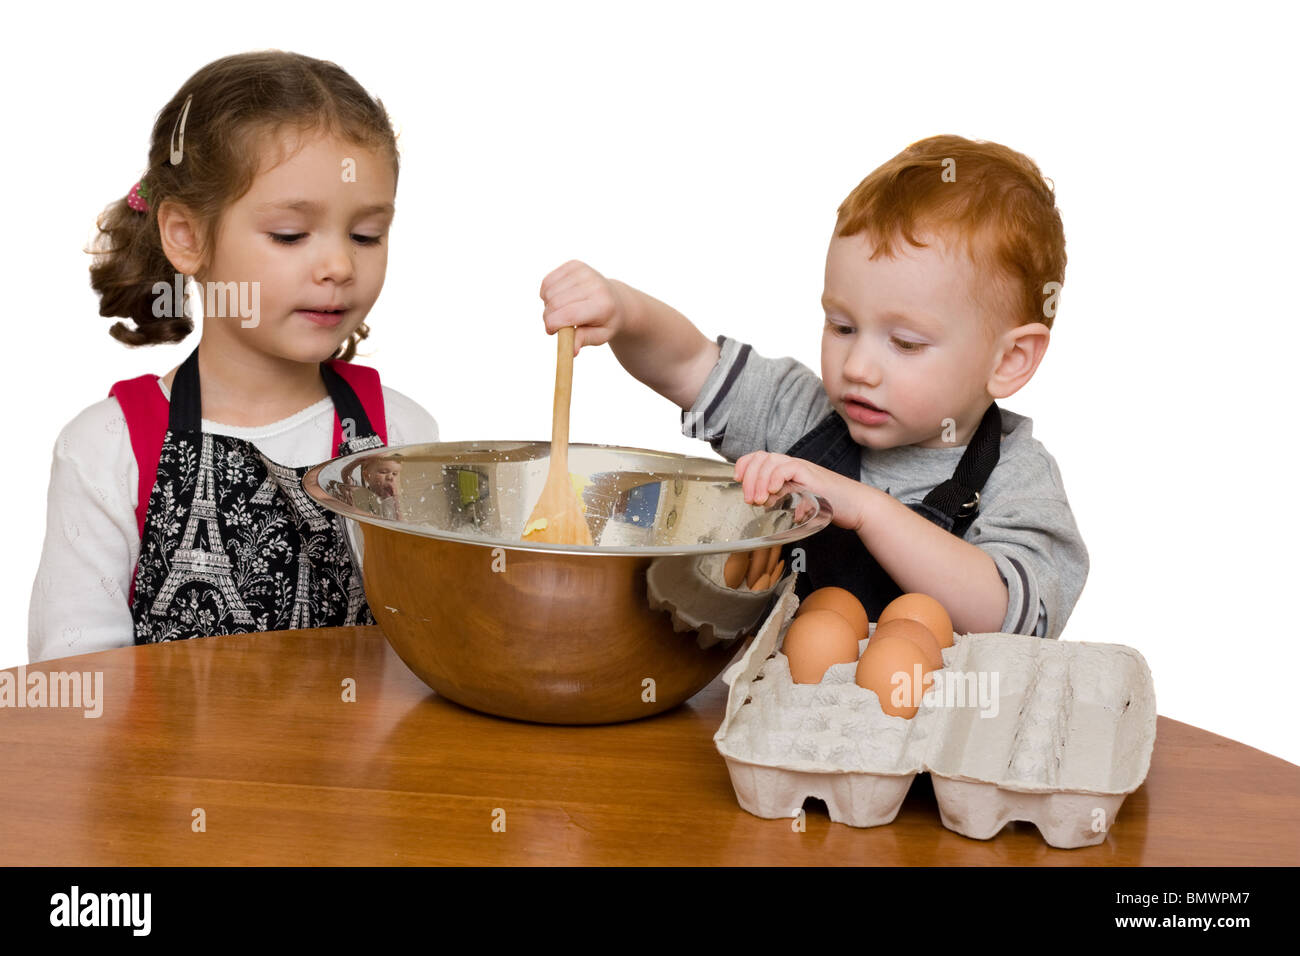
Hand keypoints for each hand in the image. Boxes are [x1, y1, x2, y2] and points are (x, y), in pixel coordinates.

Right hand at [539, 260, 632, 353]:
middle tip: (556, 324)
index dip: (552, 325)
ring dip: (548, 305)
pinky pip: (548, 281)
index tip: (551, 332)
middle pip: (555, 304)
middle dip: (549, 317)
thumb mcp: (600, 336)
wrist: (617, 300)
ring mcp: (584, 272)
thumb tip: (571, 351)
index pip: (568, 315)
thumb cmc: (606, 321)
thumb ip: (583, 341)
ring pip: (548, 292)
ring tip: (561, 311)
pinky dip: (547, 293)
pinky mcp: (574, 264)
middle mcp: (594, 284)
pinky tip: (559, 298)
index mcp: (602, 305)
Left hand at [735, 451, 867, 530]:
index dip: (744, 465)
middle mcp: (792, 465)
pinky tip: (772, 492)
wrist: (856, 505)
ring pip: (770, 462)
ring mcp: (801, 467)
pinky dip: (775, 478)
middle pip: (760, 458)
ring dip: (758, 481)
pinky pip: (787, 467)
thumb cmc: (830, 505)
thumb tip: (765, 503)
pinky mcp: (810, 473)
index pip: (759, 458)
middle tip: (749, 499)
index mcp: (787, 470)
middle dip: (748, 478)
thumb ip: (783, 499)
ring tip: (758, 500)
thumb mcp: (799, 502)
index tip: (737, 480)